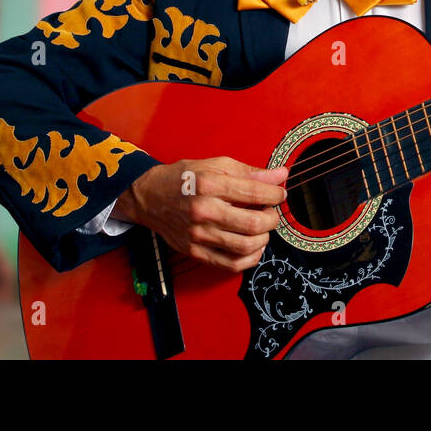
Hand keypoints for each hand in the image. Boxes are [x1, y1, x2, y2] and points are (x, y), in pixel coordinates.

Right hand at [113, 157, 287, 272]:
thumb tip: (280, 175)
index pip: (254, 193)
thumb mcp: (215, 165)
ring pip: (245, 246)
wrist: (150, 196)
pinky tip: (253, 247)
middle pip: (253, 224)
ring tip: (261, 229)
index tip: (279, 194)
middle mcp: (203, 211)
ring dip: (263, 239)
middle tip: (271, 212)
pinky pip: (231, 264)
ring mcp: (198, 235)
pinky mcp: (195, 251)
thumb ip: (249, 171)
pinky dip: (250, 259)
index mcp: (209, 184)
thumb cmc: (184, 179)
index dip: (275, 194)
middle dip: (272, 219)